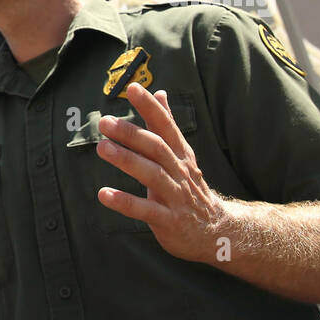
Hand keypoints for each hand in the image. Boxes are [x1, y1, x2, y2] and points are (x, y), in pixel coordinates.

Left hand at [95, 83, 226, 262]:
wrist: (217, 231)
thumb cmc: (190, 189)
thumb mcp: (181, 155)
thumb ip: (167, 125)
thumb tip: (160, 92)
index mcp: (181, 155)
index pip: (166, 126)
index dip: (151, 107)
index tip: (133, 88)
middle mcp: (180, 172)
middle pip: (157, 148)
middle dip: (131, 133)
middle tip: (104, 121)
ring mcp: (176, 197)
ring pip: (152, 175)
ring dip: (127, 160)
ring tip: (101, 148)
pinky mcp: (169, 221)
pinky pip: (145, 210)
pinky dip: (125, 202)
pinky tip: (103, 194)